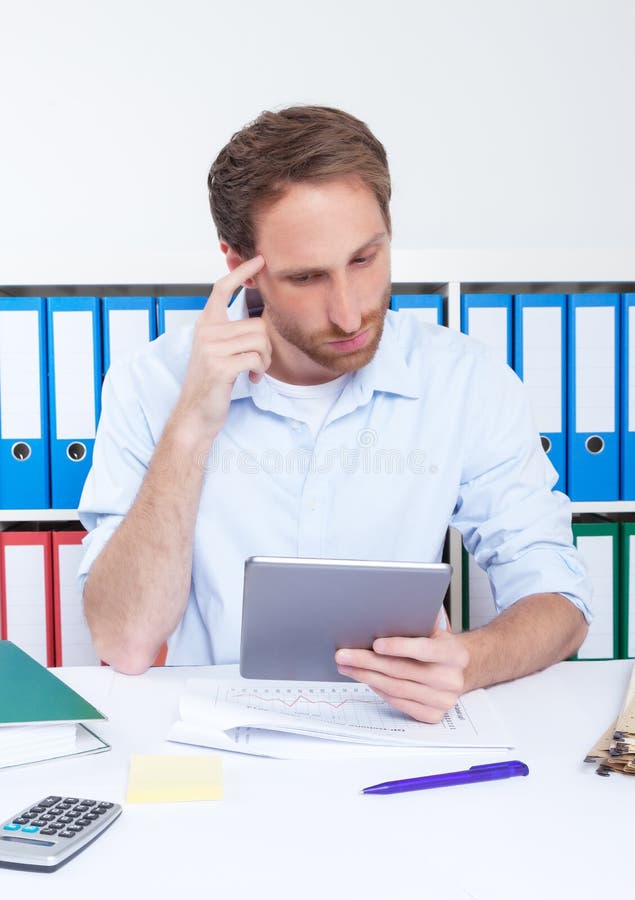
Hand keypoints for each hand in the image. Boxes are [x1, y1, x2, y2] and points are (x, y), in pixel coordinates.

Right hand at [176, 255, 270, 434]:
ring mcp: (211, 348)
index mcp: (205, 324)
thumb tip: (258, 323)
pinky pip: (257, 358)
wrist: (196, 413)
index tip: (259, 260)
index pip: (221, 289)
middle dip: (265, 346)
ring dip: (265, 360)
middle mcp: (206, 332)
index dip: (240, 272)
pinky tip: (251, 379)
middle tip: (258, 362)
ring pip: (260, 341)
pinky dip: (260, 370)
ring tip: (254, 371)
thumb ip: (230, 333)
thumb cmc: (211, 384)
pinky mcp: (220, 366)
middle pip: (256, 324)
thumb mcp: (217, 351)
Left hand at [334, 617, 469, 723]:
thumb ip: (418, 622)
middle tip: (344, 655)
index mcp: (454, 654)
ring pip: (396, 688)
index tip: (375, 644)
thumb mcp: (435, 631)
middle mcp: (451, 680)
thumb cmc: (439, 648)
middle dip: (368, 662)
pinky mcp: (432, 715)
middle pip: (402, 671)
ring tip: (347, 667)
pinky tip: (366, 679)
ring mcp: (443, 700)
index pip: (424, 650)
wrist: (458, 673)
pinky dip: (378, 690)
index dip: (399, 647)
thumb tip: (390, 609)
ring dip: (366, 677)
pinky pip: (398, 702)